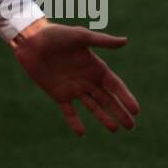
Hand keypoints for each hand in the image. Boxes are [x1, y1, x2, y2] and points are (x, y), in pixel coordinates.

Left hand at [10, 19, 138, 135]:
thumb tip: (126, 41)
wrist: (31, 40)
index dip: (125, 97)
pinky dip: (75, 122)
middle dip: (119, 112)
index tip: (136, 110)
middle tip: (131, 126)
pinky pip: (69, 111)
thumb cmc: (56, 34)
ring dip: (103, 118)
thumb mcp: (80, 36)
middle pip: (107, 99)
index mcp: (95, 66)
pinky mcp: (59, 94)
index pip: (114, 85)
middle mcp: (87, 79)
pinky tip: (82, 133)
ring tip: (114, 129)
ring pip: (93, 107)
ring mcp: (73, 88)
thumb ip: (102, 41)